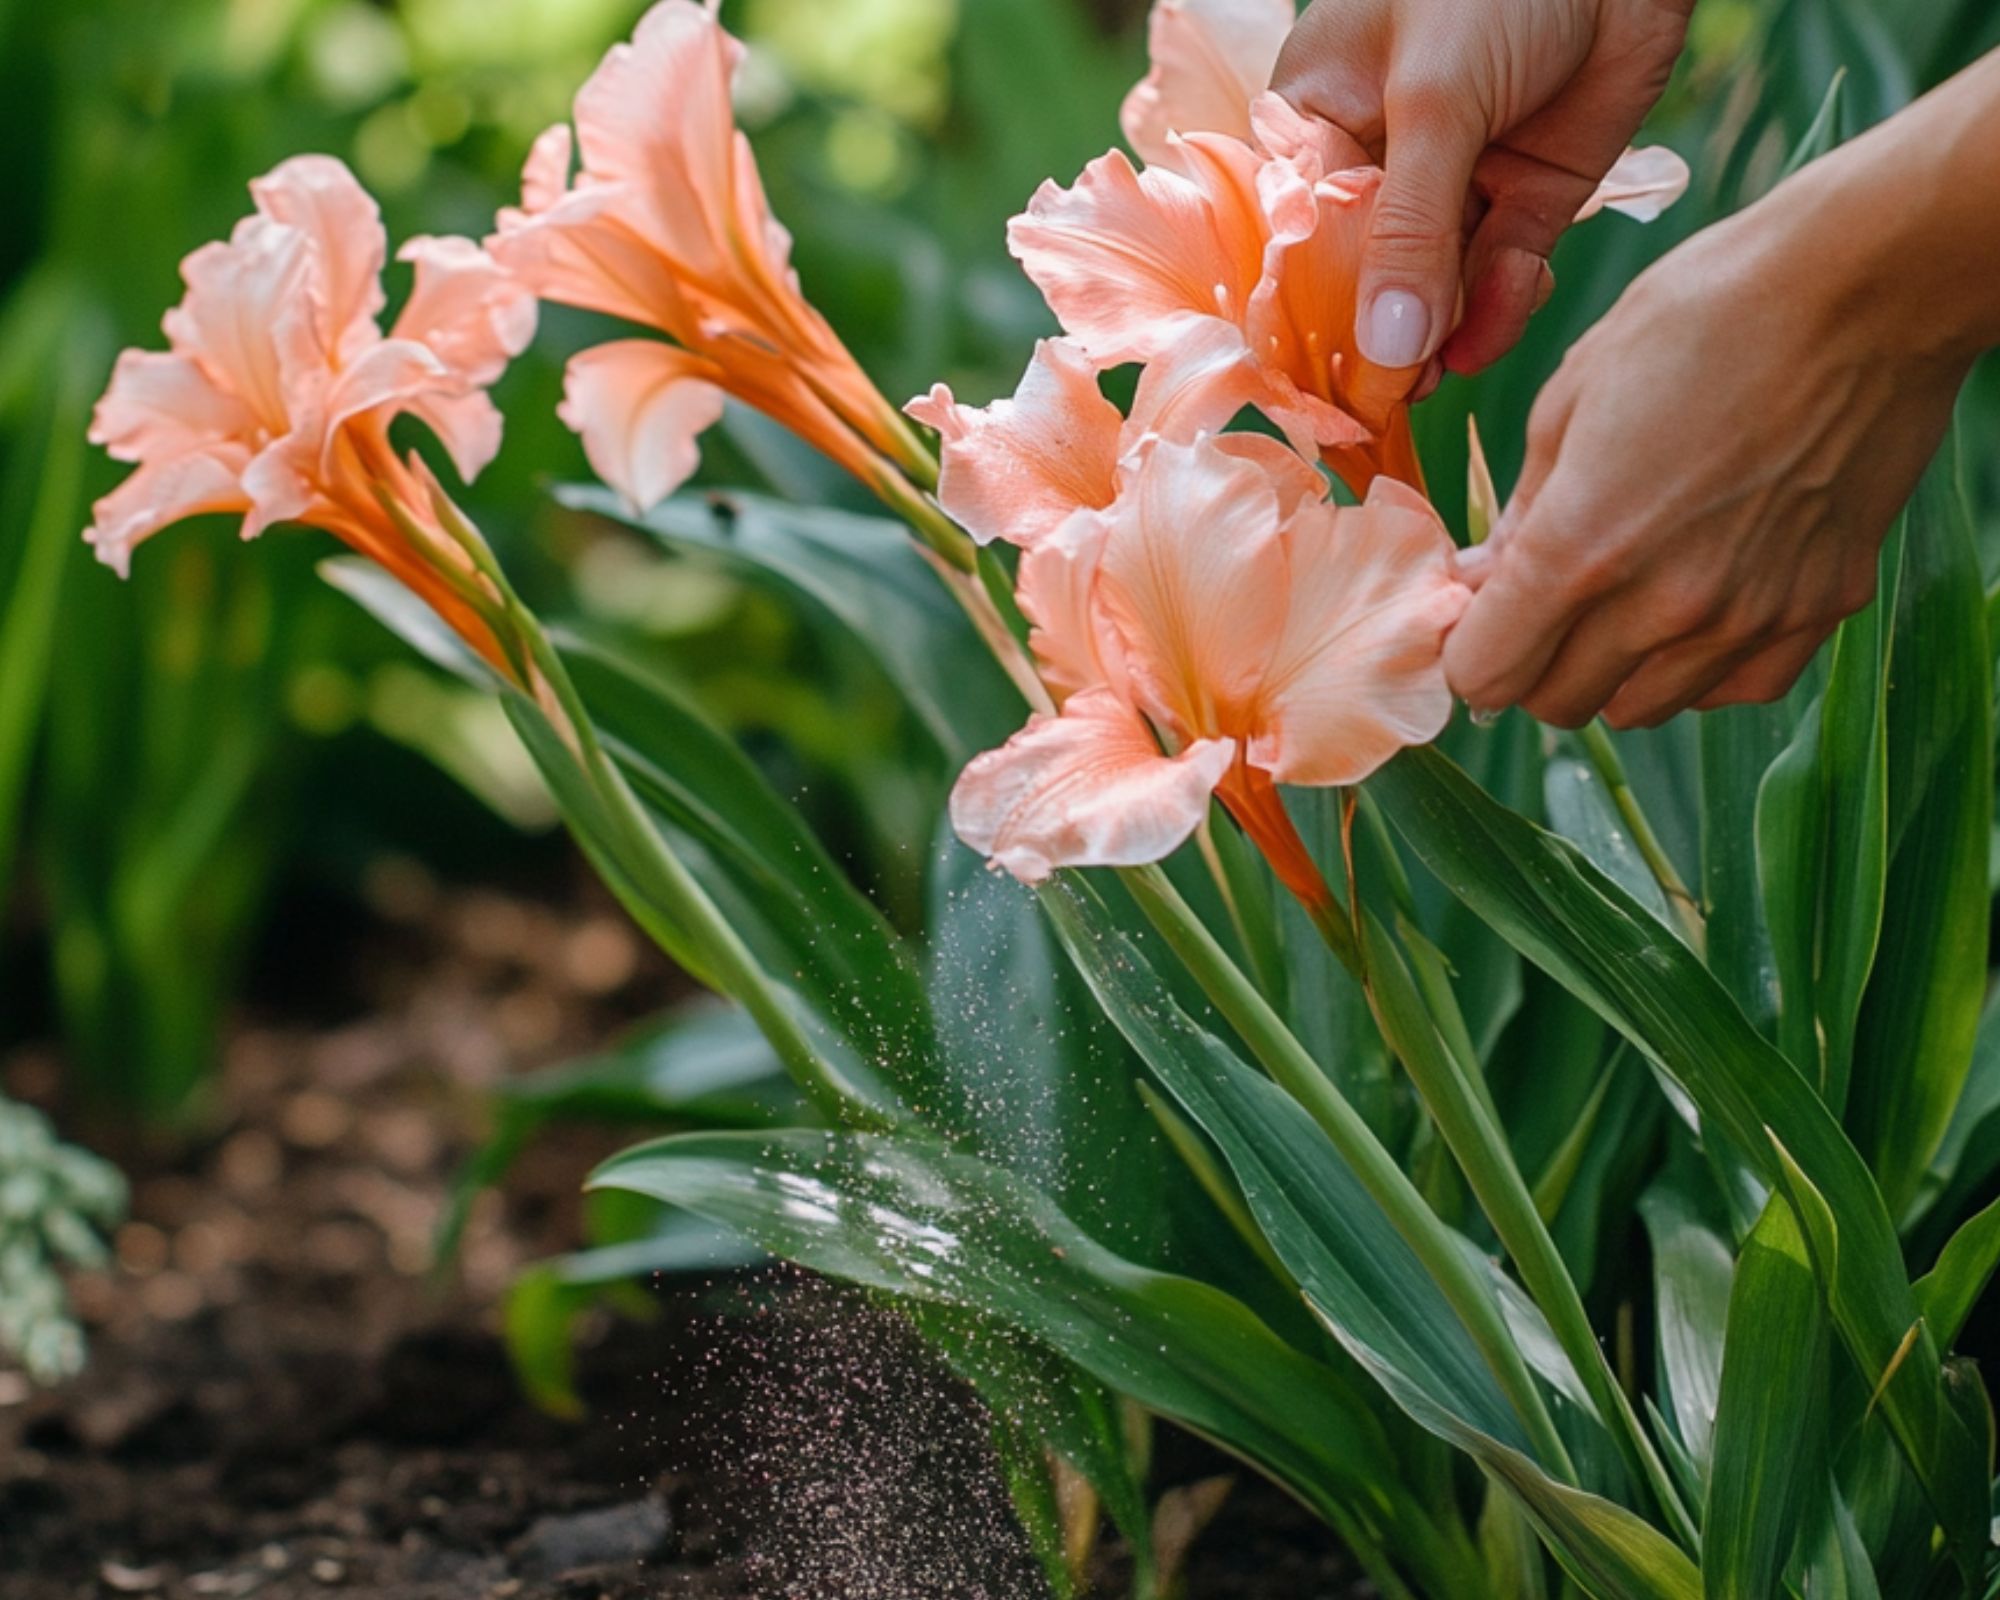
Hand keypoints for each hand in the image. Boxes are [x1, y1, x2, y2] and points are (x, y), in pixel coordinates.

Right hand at [1271, 0, 1692, 375]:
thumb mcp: (1434, 101)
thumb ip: (1409, 230)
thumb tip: (1385, 352)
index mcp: (1317, 119)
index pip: (1294, 236)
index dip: (1301, 312)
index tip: (1315, 384)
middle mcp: (1377, 158)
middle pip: (1363, 276)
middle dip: (1379, 335)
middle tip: (1387, 399)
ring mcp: (1454, 181)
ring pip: (1435, 288)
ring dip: (1443, 331)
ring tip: (1442, 368)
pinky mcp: (1525, 195)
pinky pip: (1500, 276)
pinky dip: (1500, 308)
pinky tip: (1495, 322)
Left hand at [1443, 182, 1971, 728]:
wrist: (1866, 286)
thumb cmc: (1703, 317)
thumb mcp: (1571, 398)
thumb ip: (1521, 514)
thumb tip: (1479, 583)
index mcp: (1581, 550)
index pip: (1486, 675)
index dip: (1469, 649)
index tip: (1477, 613)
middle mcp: (1664, 605)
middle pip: (1556, 704)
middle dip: (1531, 662)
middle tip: (1542, 601)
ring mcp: (1748, 617)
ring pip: (1640, 708)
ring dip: (1613, 669)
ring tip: (1626, 591)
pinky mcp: (1820, 609)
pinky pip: (1733, 688)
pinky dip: (1701, 665)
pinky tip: (1701, 599)